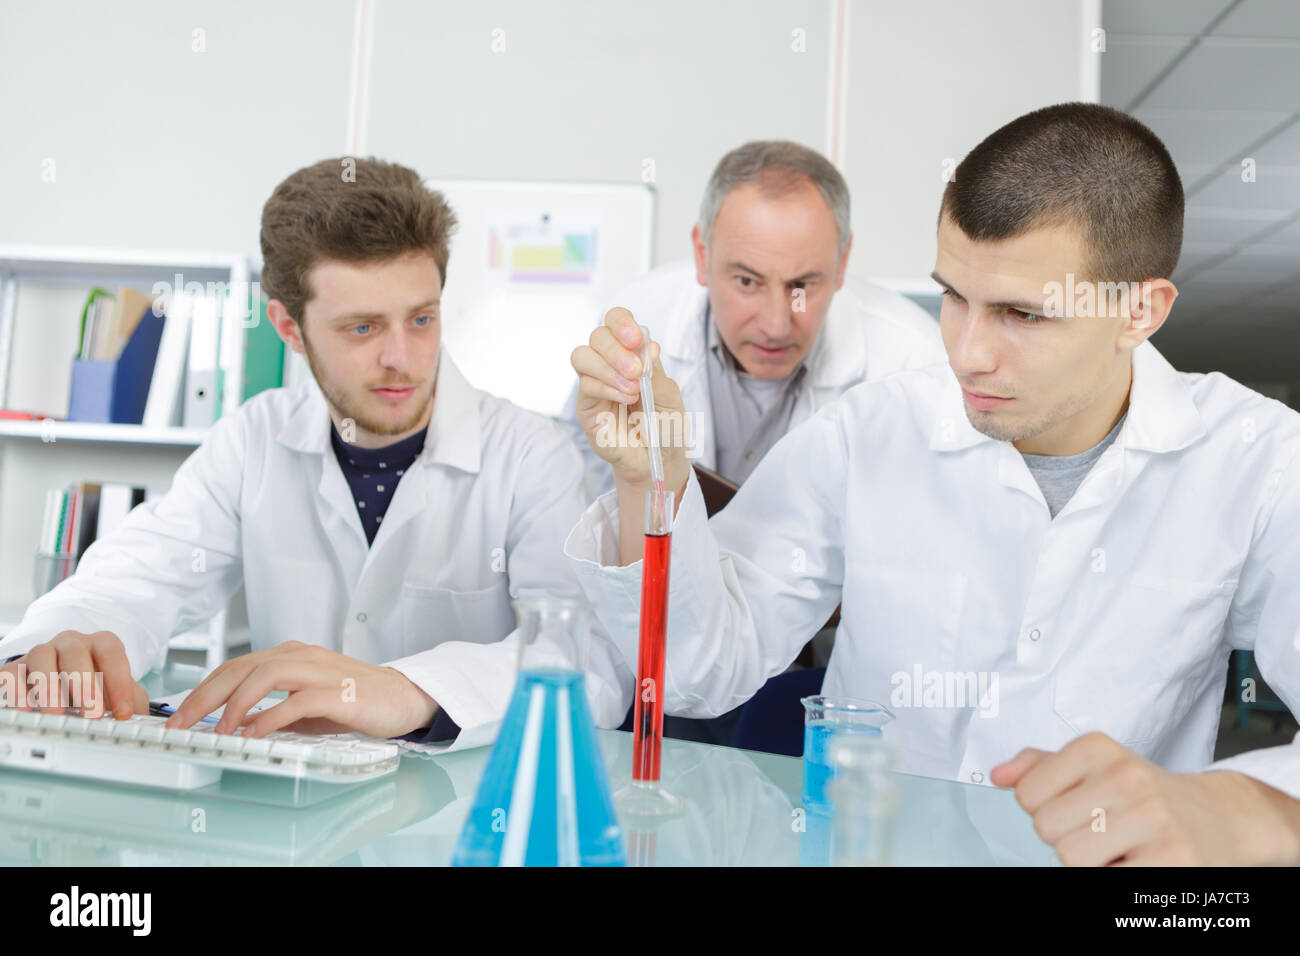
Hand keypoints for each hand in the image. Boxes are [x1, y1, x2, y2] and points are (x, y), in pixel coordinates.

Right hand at [0, 630, 147, 718]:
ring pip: (42, 656)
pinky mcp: (17, 667)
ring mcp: (43, 652)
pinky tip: (27, 710)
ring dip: (49, 686)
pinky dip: (17, 690)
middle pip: (76, 652)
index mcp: (100, 644)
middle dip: (85, 684)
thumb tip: (142, 721)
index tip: (123, 714)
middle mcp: (71, 643)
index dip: (119, 683)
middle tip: (92, 714)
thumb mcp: (120, 691)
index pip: (112, 654)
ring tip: (57, 713)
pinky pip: (12, 673)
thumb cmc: (96, 685)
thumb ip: (132, 701)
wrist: (64, 680)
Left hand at [164, 640, 439, 738]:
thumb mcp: (307, 703)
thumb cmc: (357, 700)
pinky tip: (254, 732)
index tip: (179, 716)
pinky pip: (297, 700)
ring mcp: (321, 671)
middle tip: (181, 724)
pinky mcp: (339, 692)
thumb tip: (236, 727)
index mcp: (291, 655)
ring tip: (217, 732)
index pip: (236, 666)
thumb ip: (274, 708)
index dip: (203, 690)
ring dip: (235, 704)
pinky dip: (270, 716)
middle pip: (242, 667)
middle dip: (205, 696)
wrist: (405, 697)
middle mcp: (302, 656)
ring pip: (266, 675)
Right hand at [570, 306, 691, 496]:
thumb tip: (648, 346)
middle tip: (636, 370)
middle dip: (616, 348)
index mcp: (632, 354)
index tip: (636, 338)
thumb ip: (656, 372)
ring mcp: (595, 384)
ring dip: (608, 367)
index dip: (622, 323)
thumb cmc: (666, 427)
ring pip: (583, 356)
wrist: (659, 461)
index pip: (616, 322)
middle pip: (597, 335)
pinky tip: (625, 399)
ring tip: (633, 389)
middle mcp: (610, 364)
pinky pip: (586, 385)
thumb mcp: (670, 397)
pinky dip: (607, 388)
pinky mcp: (587, 407)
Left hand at [991, 731, 1299, 864]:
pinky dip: (1115, 877)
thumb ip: (1041, 767)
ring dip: (1090, 862)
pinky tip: (1136, 863)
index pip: (1028, 793)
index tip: (1074, 808)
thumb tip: (998, 776)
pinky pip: (1108, 880)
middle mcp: (1126, 776)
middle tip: (1100, 832)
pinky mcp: (1173, 858)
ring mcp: (1152, 817)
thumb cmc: (1145, 794)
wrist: (1221, 817)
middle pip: (1046, 827)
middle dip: (1065, 837)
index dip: (1043, 810)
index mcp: (1098, 749)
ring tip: (1117, 849)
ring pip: (1072, 857)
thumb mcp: (1095, 767)